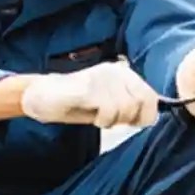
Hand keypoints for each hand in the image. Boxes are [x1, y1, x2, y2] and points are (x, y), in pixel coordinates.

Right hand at [22, 61, 159, 128]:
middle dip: (127, 118)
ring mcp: (103, 77)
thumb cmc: (77, 103)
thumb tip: (152, 118)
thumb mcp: (110, 104)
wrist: (42, 97)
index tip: (129, 122)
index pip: (151, 97)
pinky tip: (91, 116)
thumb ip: (131, 106)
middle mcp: (116, 71)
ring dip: (112, 120)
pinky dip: (102, 120)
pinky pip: (109, 111)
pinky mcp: (90, 86)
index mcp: (124, 73)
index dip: (144, 116)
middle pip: (141, 104)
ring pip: (126, 109)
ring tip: (97, 116)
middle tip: (110, 120)